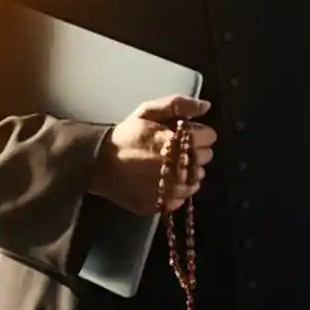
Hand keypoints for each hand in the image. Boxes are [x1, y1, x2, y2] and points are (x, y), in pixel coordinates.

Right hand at [89, 95, 216, 214]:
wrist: (100, 163)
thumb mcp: (148, 111)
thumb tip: (206, 106)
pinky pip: (184, 197)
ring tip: (170, 165)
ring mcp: (171, 190)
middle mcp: (177, 168)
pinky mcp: (163, 205)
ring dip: (188, 172)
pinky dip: (178, 189)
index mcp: (175, 142)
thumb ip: (178, 105)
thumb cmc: (128, 135)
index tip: (186, 134)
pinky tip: (165, 180)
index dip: (199, 133)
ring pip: (197, 180)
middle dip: (195, 151)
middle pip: (205, 159)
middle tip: (176, 149)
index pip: (208, 137)